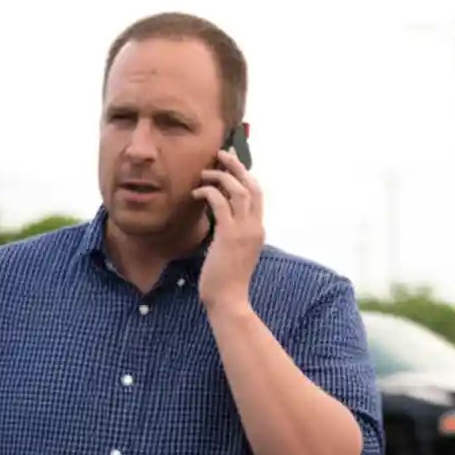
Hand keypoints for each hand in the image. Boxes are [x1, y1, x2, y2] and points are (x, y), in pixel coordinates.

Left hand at [194, 149, 264, 312]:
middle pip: (252, 186)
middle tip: (221, 154)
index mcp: (258, 231)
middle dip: (237, 166)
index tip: (231, 165)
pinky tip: (197, 192)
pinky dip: (209, 192)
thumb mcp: (233, 253)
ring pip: (239, 190)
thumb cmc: (227, 281)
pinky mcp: (229, 235)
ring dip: (222, 176)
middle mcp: (255, 227)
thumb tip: (219, 224)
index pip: (257, 195)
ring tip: (205, 172)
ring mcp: (244, 231)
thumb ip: (231, 236)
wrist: (229, 300)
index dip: (245, 176)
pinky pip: (220, 203)